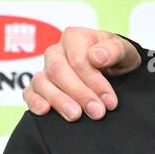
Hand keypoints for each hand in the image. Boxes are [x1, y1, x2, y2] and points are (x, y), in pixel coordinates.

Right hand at [23, 27, 141, 119]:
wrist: (114, 69)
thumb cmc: (116, 58)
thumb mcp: (124, 51)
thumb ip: (113, 51)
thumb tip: (96, 57)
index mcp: (75, 37)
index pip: (78, 60)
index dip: (94, 81)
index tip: (109, 101)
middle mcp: (56, 51)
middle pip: (59, 71)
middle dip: (79, 94)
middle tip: (97, 112)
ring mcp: (45, 69)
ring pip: (42, 82)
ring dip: (58, 100)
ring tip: (75, 116)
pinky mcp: (39, 86)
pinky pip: (29, 92)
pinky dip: (34, 101)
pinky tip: (44, 111)